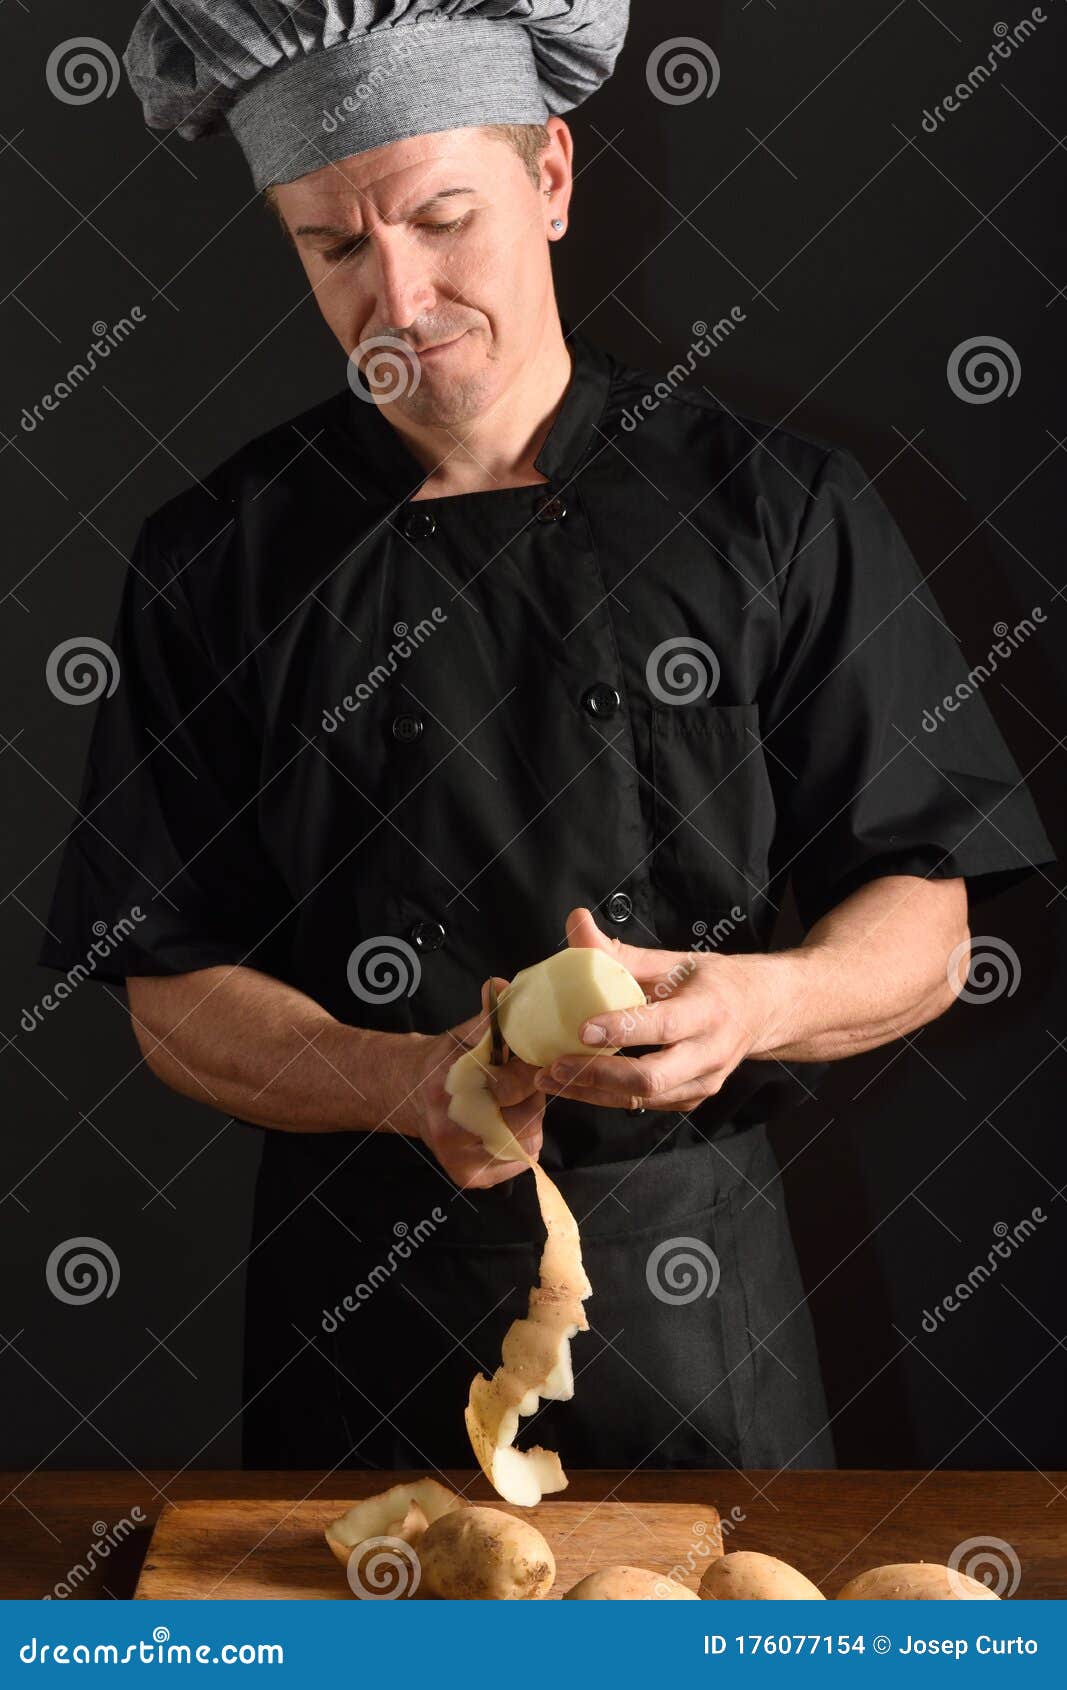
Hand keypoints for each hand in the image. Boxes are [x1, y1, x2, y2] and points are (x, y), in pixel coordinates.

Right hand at [413, 977, 546, 1188]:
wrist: (407, 1094)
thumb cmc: (444, 1061)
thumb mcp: (464, 1034)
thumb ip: (490, 1014)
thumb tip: (500, 984)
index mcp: (454, 1080)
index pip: (517, 1080)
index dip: (532, 1067)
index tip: (533, 1060)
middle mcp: (453, 1122)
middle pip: (529, 1112)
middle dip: (531, 1094)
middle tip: (518, 1083)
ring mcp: (459, 1154)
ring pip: (528, 1139)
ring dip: (529, 1120)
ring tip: (510, 1105)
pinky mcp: (467, 1176)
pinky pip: (519, 1161)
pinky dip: (521, 1144)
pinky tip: (504, 1126)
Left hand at [532, 907, 787, 1112]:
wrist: (763, 1011)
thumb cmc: (713, 981)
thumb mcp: (675, 960)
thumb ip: (622, 952)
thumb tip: (575, 921)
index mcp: (708, 1010)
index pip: (664, 1026)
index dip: (623, 1029)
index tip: (583, 1027)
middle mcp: (710, 1053)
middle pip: (652, 1079)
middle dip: (598, 1075)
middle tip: (554, 1065)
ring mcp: (703, 1082)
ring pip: (643, 1099)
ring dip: (592, 1091)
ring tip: (550, 1076)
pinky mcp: (691, 1098)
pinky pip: (645, 1104)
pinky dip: (607, 1096)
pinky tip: (576, 1083)